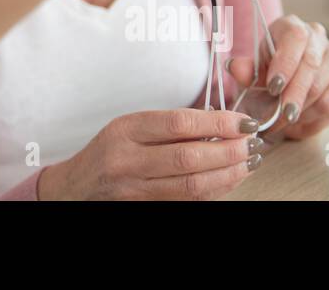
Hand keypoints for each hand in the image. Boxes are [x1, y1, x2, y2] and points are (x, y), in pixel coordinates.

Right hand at [38, 108, 263, 199]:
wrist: (76, 188)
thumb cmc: (107, 152)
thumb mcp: (128, 127)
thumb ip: (168, 125)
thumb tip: (219, 120)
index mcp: (126, 130)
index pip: (178, 123)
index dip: (217, 122)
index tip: (242, 122)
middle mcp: (128, 160)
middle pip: (189, 157)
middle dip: (229, 151)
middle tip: (252, 144)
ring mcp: (135, 189)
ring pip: (192, 185)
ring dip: (228, 174)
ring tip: (249, 163)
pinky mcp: (145, 207)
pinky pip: (188, 201)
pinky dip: (215, 191)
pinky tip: (230, 180)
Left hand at [227, 14, 328, 138]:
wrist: (287, 81)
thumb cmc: (270, 72)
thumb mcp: (254, 71)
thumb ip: (245, 70)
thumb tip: (235, 67)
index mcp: (291, 26)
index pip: (295, 38)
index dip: (286, 64)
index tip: (274, 87)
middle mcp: (318, 36)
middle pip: (310, 66)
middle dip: (293, 95)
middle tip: (280, 116)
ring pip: (321, 88)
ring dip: (301, 110)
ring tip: (285, 121)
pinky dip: (315, 116)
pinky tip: (301, 119)